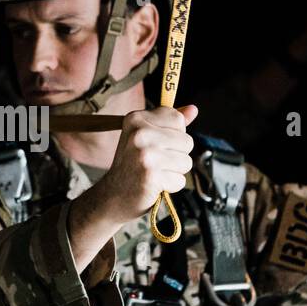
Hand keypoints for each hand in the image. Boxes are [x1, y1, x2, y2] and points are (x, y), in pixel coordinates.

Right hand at [93, 104, 197, 223]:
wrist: (113, 195)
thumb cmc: (132, 165)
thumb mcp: (146, 137)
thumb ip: (170, 122)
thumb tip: (193, 109)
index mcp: (136, 119)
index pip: (177, 119)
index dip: (174, 135)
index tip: (157, 144)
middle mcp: (140, 133)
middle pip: (187, 141)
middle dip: (177, 155)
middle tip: (155, 162)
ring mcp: (145, 154)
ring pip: (186, 162)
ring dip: (175, 171)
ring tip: (156, 173)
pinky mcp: (151, 175)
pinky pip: (180, 180)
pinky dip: (171, 186)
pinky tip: (155, 184)